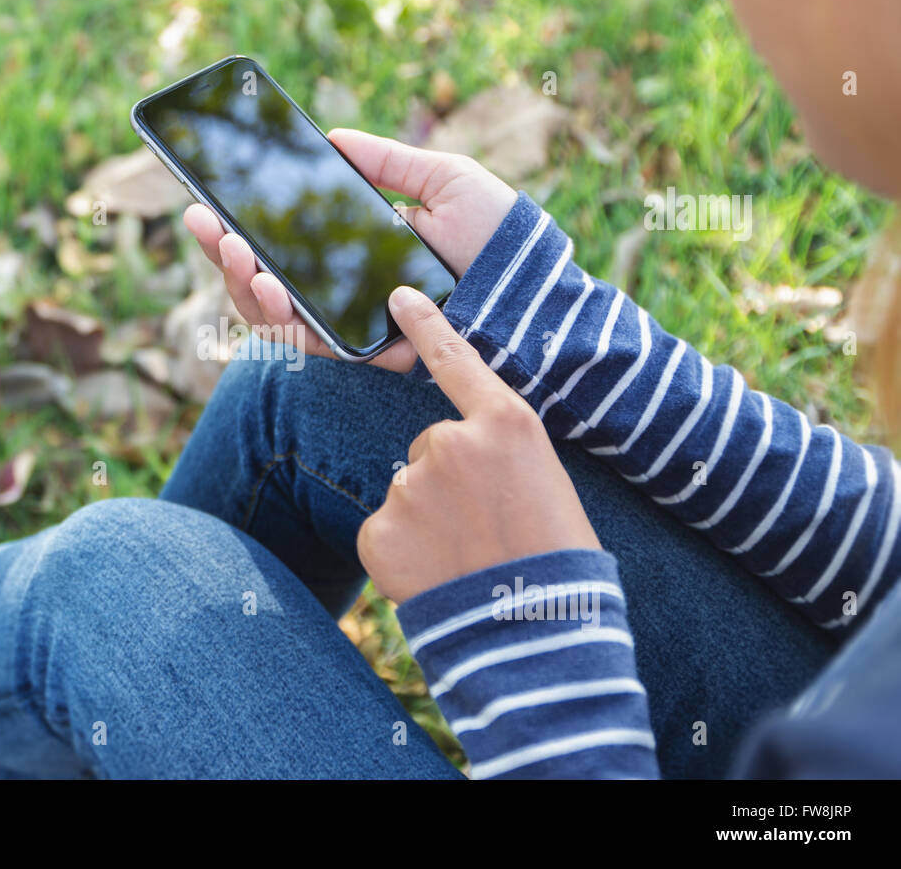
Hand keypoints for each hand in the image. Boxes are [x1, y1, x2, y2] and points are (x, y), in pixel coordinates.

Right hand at [182, 128, 517, 371]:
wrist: (538, 290)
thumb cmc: (498, 237)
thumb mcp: (442, 180)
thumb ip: (387, 161)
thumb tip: (333, 136)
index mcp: (353, 248)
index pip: (280, 242)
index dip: (236, 226)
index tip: (203, 199)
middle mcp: (344, 290)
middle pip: (262, 280)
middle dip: (222, 253)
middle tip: (202, 221)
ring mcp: (353, 323)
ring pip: (274, 314)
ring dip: (242, 284)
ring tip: (232, 251)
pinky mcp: (369, 350)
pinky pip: (313, 342)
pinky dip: (283, 318)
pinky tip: (267, 288)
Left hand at [356, 286, 599, 603]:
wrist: (540, 640)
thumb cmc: (558, 565)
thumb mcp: (544, 485)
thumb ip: (494, 455)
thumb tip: (446, 456)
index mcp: (506, 424)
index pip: (457, 361)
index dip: (426, 326)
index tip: (399, 296)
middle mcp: (451, 441)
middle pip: (428, 448)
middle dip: (446, 484)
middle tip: (485, 531)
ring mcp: (409, 485)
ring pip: (406, 492)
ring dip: (426, 521)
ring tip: (466, 560)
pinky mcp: (378, 530)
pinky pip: (382, 532)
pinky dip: (403, 554)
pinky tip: (435, 577)